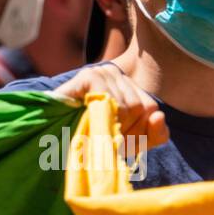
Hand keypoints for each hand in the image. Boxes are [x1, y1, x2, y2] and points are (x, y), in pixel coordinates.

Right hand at [53, 65, 168, 149]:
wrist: (54, 140)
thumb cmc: (93, 140)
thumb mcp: (131, 142)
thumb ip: (155, 134)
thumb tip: (159, 116)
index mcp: (126, 85)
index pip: (150, 108)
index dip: (137, 131)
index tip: (118, 140)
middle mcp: (115, 74)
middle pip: (140, 107)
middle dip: (125, 130)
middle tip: (103, 136)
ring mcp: (101, 72)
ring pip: (128, 105)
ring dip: (112, 126)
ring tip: (93, 129)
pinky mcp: (88, 75)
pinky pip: (109, 98)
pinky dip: (102, 115)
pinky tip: (88, 118)